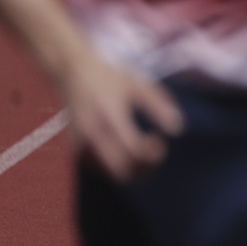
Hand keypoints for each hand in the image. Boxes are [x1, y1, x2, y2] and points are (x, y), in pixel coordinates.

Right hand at [59, 55, 184, 181]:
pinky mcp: (72, 148)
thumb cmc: (109, 77)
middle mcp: (91, 134)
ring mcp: (78, 143)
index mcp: (110, 116)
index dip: (153, 154)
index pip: (134, 151)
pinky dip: (112, 165)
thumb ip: (159, 105)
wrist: (70, 71)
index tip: (158, 139)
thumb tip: (176, 130)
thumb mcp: (138, 84)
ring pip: (107, 174)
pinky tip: (121, 148)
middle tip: (151, 151)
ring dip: (128, 168)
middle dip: (142, 168)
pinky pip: (96, 169)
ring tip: (137, 147)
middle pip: (120, 172)